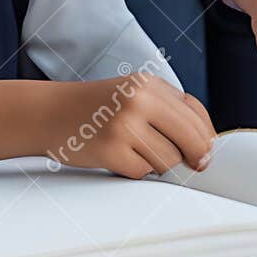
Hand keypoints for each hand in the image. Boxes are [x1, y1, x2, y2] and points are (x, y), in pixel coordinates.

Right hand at [49, 72, 215, 178]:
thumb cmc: (98, 107)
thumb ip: (168, 110)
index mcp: (149, 84)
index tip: (206, 153)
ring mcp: (124, 125)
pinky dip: (136, 170)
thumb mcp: (135, 93)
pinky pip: (143, 172)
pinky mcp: (110, 150)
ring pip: (169, 160)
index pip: (196, 114)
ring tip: (138, 151)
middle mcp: (139, 100)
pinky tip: (120, 157)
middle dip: (195, 157)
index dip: (206, 138)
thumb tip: (206, 146)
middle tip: (193, 165)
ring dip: (159, 164)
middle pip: (191, 139)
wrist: (50, 113)